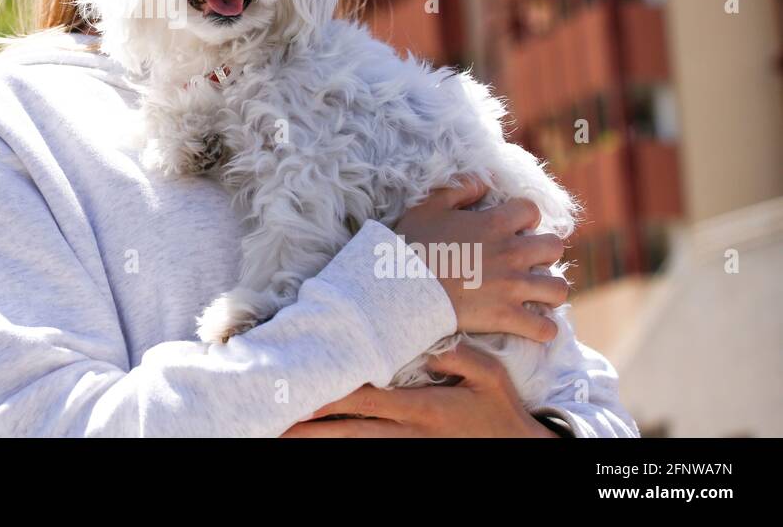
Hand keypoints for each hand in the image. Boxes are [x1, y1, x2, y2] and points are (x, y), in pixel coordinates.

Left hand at [280, 344, 558, 437]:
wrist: (521, 449)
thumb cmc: (501, 408)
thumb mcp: (487, 374)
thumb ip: (455, 356)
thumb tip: (421, 343)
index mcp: (423, 408)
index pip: (366, 400)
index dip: (331, 396)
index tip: (300, 390)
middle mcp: (409, 432)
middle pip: (349, 428)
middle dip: (311, 425)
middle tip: (276, 420)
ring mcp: (408, 447)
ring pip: (355, 444)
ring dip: (320, 439)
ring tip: (285, 434)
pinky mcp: (411, 454)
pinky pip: (371, 451)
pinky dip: (345, 445)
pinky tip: (320, 440)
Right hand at [394, 178, 567, 341]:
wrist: (401, 287)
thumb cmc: (411, 246)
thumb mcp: (428, 206)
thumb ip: (459, 188)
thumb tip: (483, 185)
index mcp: (494, 224)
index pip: (531, 211)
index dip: (525, 217)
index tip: (515, 226)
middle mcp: (511, 253)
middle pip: (554, 247)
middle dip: (544, 252)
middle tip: (528, 260)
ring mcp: (512, 287)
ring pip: (558, 288)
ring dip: (549, 289)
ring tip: (536, 293)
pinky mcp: (506, 317)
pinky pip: (544, 328)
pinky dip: (543, 328)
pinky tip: (534, 325)